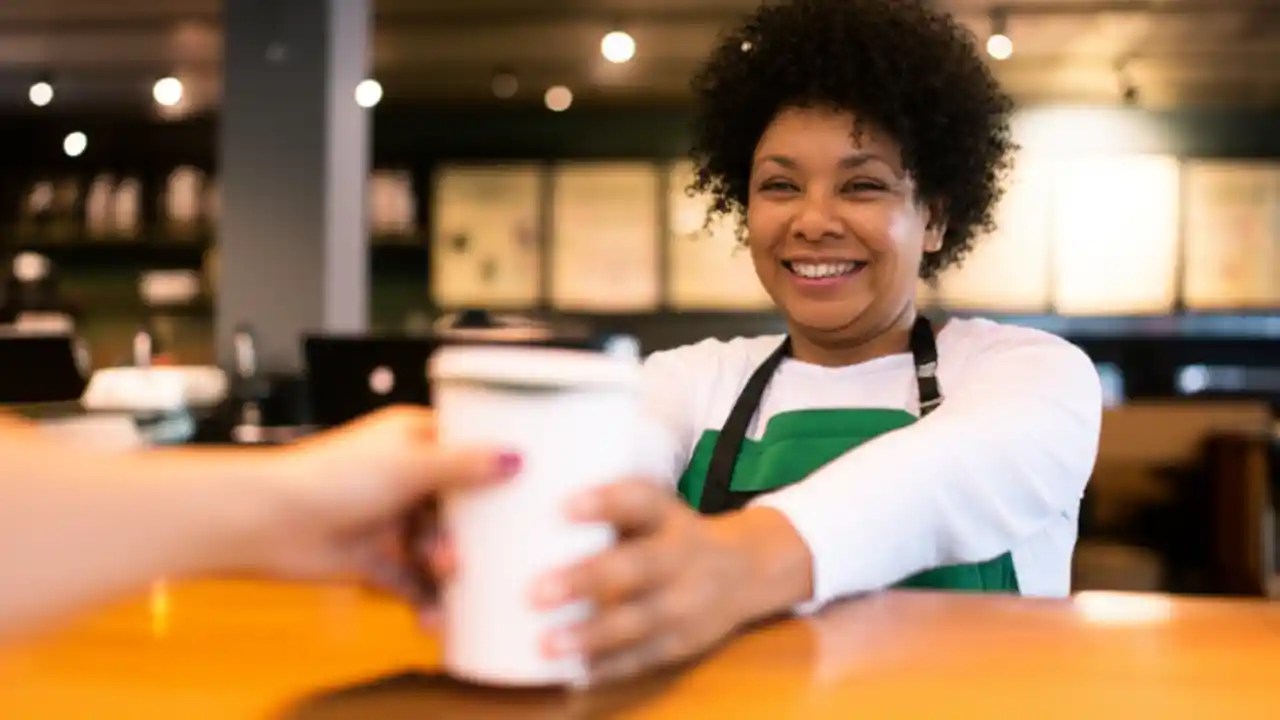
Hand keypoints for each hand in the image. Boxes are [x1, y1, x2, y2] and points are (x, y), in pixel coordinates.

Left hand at [245, 406, 518, 597]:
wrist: (267, 522)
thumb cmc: (330, 478)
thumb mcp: (410, 466)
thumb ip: (465, 465)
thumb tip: (516, 456)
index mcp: (415, 439)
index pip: (469, 448)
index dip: (497, 467)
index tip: (529, 487)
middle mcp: (407, 477)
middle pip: (461, 506)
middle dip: (473, 531)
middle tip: (472, 545)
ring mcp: (393, 520)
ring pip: (440, 546)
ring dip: (449, 566)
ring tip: (445, 574)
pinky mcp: (378, 560)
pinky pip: (414, 584)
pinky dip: (427, 601)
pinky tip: (436, 618)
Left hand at [530, 479, 811, 683]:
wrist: (748, 571)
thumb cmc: (673, 535)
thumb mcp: (653, 512)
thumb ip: (605, 512)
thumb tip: (518, 506)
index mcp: (670, 518)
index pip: (641, 501)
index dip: (605, 502)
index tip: (563, 506)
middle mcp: (683, 559)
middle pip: (637, 567)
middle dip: (587, 579)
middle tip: (535, 591)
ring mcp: (686, 605)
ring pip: (639, 621)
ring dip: (591, 635)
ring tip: (546, 642)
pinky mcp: (683, 642)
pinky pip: (643, 658)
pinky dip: (608, 668)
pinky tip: (572, 674)